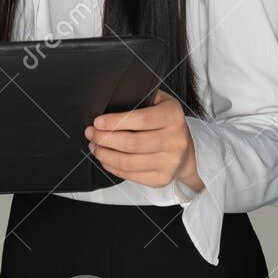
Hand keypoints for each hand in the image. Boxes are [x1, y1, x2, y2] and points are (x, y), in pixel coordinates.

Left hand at [85, 89, 203, 191]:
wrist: (186, 150)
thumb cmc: (165, 122)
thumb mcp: (159, 102)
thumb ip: (139, 98)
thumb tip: (109, 101)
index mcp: (173, 116)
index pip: (142, 119)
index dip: (116, 122)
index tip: (97, 121)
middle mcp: (175, 140)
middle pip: (132, 143)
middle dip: (105, 139)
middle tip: (91, 133)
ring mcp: (170, 163)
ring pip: (129, 162)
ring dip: (105, 154)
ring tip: (95, 146)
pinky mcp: (162, 179)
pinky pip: (131, 175)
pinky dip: (113, 167)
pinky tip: (105, 159)